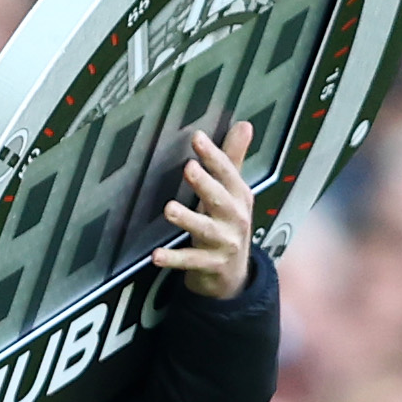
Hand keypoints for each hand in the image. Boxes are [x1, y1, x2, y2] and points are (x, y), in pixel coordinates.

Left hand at [154, 120, 256, 299]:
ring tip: (170, 209)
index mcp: (240, 197)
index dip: (214, 156)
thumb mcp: (233, 193)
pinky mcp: (211, 266)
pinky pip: (190, 262)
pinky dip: (173, 259)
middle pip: (221, 199)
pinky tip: (156, 256)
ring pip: (205, 230)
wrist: (233, 276)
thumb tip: (245, 125)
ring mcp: (224, 244)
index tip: (197, 138)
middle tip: (188, 169)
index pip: (229, 173)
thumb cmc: (228, 225)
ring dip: (188, 219)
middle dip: (206, 184)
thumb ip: (233, 160)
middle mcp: (235, 219)